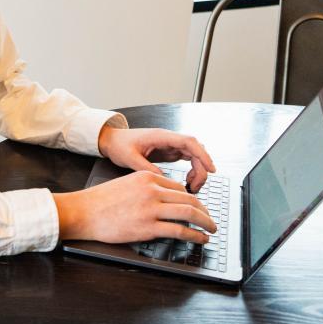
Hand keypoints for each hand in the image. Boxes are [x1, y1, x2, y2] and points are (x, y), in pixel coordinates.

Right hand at [54, 171, 216, 243]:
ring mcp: (151, 209)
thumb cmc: (100, 201)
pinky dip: (195, 235)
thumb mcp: (126, 185)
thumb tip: (165, 201)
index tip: (198, 208)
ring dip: (205, 223)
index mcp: (146, 178)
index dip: (193, 200)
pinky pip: (180, 230)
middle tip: (210, 220)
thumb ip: (146, 189)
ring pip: (189, 213)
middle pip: (189, 199)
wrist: (84, 212)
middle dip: (205, 211)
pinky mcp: (148, 227)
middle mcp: (152, 190)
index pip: (179, 188)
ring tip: (210, 230)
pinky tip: (199, 238)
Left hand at [97, 126, 215, 192]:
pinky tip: (187, 182)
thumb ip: (146, 168)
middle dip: (202, 167)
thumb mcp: (130, 158)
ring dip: (198, 170)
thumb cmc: (119, 145)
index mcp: (161, 137)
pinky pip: (188, 159)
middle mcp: (168, 139)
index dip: (202, 155)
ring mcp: (170, 145)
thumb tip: (163, 179)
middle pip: (195, 150)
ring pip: (194, 155)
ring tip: (192, 186)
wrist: (111, 141)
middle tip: (197, 186)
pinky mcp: (169, 152)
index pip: (189, 142)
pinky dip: (192, 171)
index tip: (210, 168)